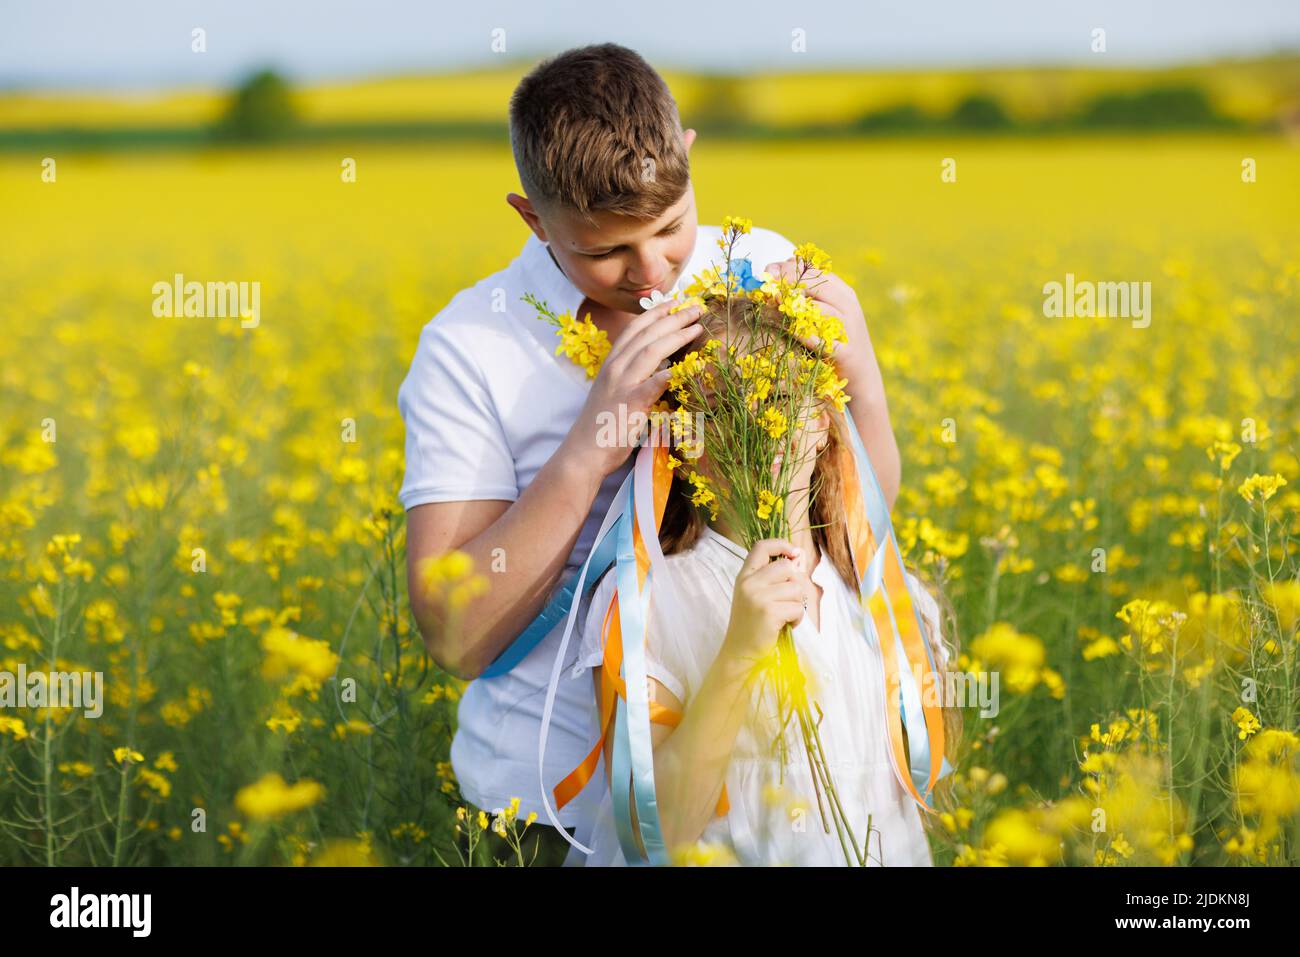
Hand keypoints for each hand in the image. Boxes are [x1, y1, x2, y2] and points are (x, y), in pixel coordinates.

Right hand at [561, 300, 704, 477]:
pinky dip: (672, 372)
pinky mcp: (630, 404)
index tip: (673, 302)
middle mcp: (615, 369)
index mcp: (611, 365)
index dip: (654, 313)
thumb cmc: (601, 427)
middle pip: (646, 334)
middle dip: (672, 317)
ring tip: (697, 325)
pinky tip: (691, 365)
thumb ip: (630, 378)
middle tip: (694, 307)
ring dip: (676, 335)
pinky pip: (654, 383)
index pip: (634, 329)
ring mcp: (622, 385)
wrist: (583, 453)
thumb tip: (655, 369)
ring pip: (651, 350)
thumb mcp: (613, 393)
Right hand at [723, 538, 813, 658]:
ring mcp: (758, 597)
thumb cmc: (751, 624)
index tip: (794, 552)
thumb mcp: (753, 595)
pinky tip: (786, 625)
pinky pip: (797, 608)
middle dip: (794, 584)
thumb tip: (798, 559)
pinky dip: (797, 618)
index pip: (761, 547)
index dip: (781, 544)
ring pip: (795, 589)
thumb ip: (770, 578)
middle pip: (786, 567)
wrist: (739, 652)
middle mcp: (748, 583)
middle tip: (787, 601)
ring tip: (784, 616)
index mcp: (744, 576)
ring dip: (796, 604)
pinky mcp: (769, 612)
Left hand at [763, 256, 871, 379]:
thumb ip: (805, 295)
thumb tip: (776, 273)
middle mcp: (848, 307)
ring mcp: (849, 329)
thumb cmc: (834, 344)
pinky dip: (806, 334)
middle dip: (789, 280)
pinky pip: (824, 340)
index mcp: (843, 293)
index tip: (768, 271)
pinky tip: (790, 329)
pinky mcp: (846, 353)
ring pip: (821, 309)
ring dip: (795, 305)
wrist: (862, 379)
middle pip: (817, 284)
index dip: (788, 267)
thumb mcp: (823, 315)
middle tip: (767, 284)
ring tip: (774, 301)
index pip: (815, 270)